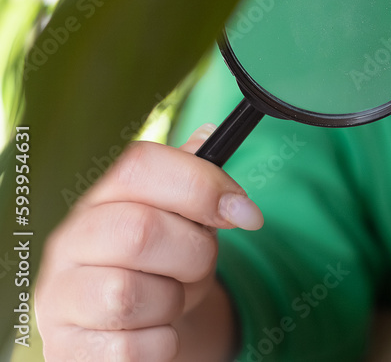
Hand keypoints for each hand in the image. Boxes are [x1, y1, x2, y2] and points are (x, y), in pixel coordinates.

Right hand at [36, 125, 262, 360]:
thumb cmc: (162, 264)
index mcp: (100, 195)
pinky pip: (129, 348)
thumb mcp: (181, 216)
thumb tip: (212, 134)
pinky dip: (160, 344)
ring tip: (170, 299)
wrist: (134, 328)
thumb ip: (194, 177)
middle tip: (200, 265)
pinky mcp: (67, 347)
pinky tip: (156, 333)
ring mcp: (59, 295)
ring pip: (129, 294)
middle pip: (140, 231)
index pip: (140, 165)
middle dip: (194, 253)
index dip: (202, 186)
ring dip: (173, 301)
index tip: (246, 213)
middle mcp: (69, 239)